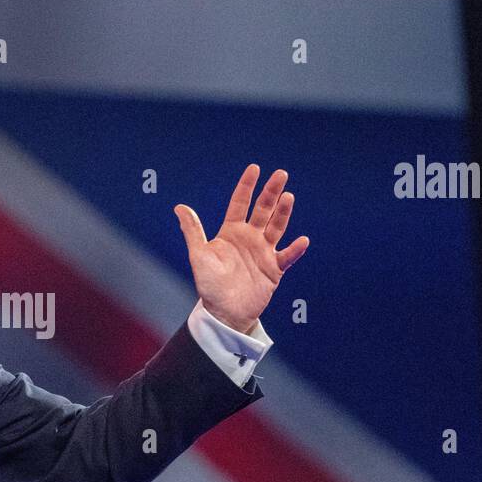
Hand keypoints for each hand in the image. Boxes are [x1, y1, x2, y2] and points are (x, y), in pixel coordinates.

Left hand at [174, 164, 308, 334]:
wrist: (223, 312)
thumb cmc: (209, 285)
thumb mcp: (199, 255)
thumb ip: (193, 231)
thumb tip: (179, 207)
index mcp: (231, 232)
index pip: (240, 203)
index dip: (247, 186)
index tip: (255, 168)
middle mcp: (249, 238)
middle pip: (263, 210)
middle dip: (271, 192)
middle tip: (281, 174)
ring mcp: (263, 252)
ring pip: (277, 227)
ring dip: (283, 213)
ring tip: (288, 197)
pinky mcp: (274, 270)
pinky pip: (287, 257)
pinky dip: (294, 249)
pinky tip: (301, 240)